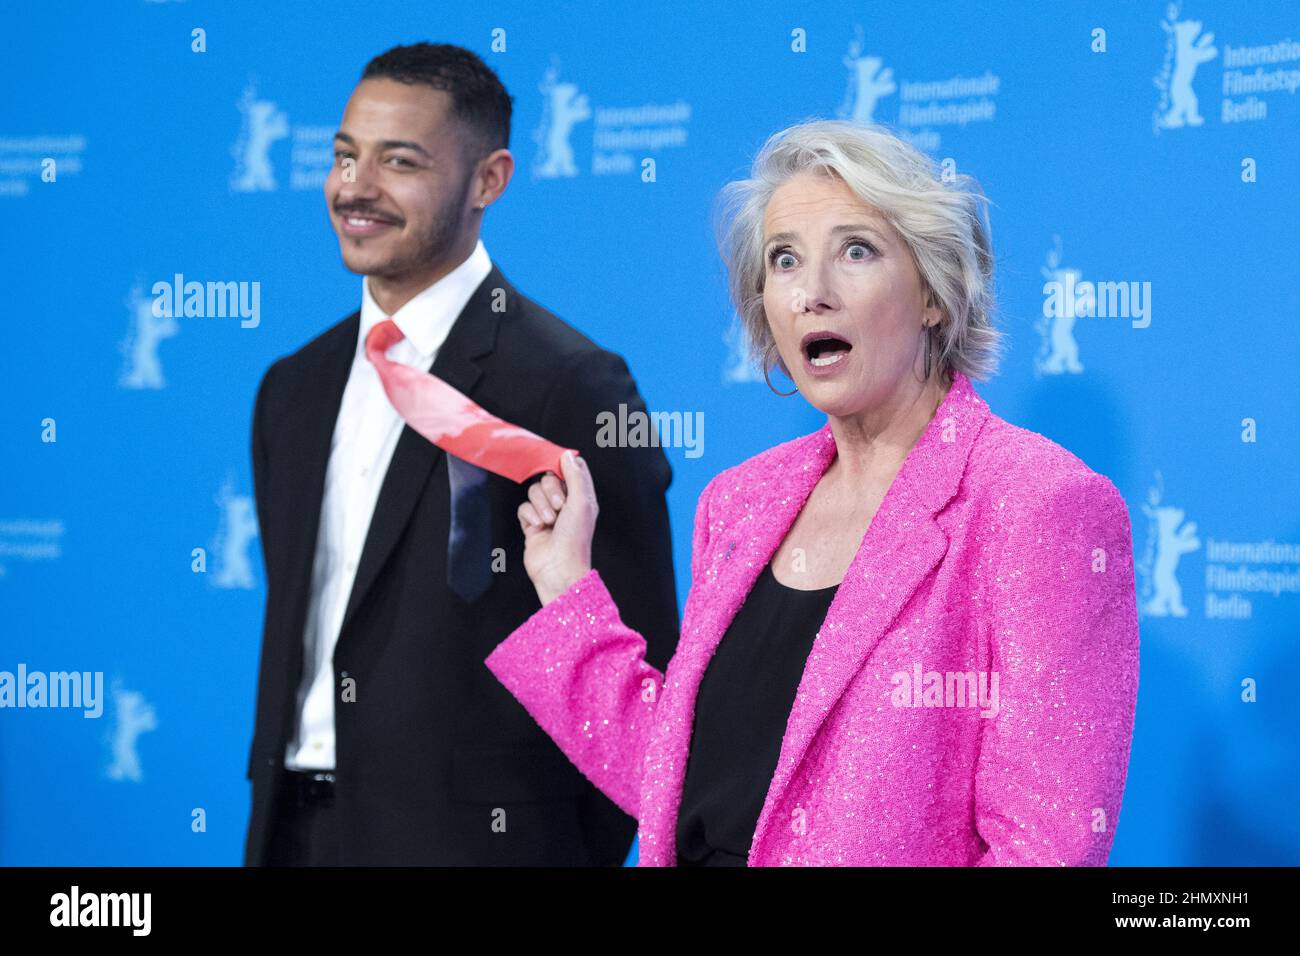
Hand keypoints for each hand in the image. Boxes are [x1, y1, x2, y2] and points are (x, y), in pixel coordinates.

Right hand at [517, 450, 597, 605]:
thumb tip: (567, 454)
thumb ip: (575, 476)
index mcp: (582, 498)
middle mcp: (565, 504)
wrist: (558, 568)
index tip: (559, 470)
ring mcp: (547, 514)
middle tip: (560, 507)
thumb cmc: (575, 538)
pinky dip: (530, 515)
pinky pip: (523, 507)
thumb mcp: (581, 502)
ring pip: (534, 491)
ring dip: (540, 505)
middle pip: (549, 479)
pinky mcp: (531, 524)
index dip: (564, 467)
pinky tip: (538, 528)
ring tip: (549, 522)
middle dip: (551, 491)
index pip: (572, 470)